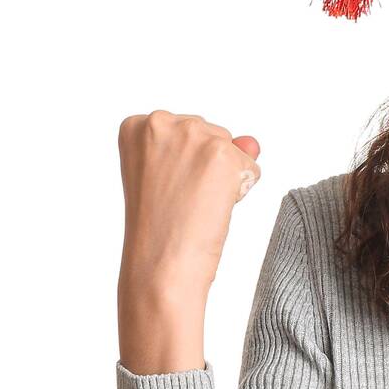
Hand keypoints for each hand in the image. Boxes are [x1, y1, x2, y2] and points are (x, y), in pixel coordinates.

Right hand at [117, 111, 260, 371]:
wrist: (160, 266)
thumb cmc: (160, 229)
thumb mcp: (172, 176)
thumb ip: (211, 146)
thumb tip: (252, 143)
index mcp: (136, 125)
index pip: (184, 130)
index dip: (183, 165)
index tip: (165, 188)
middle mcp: (160, 122)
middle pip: (211, 133)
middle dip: (206, 167)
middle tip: (182, 200)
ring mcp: (193, 136)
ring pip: (232, 150)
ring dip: (224, 178)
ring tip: (195, 204)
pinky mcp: (222, 154)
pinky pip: (250, 169)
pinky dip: (241, 192)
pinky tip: (213, 207)